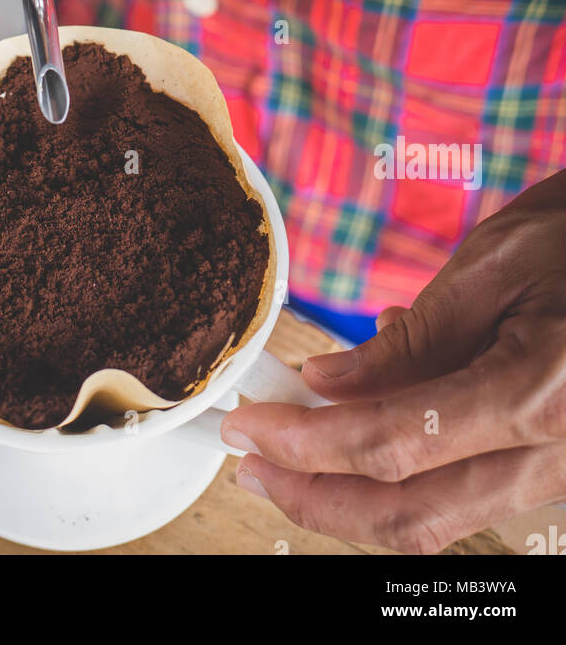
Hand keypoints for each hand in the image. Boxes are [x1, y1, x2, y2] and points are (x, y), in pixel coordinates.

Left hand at [222, 170, 565, 552]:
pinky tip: (366, 419)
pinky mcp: (556, 468)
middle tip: (248, 465)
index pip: (394, 443)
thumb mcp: (494, 265)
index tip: (247, 429)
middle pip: (411, 515)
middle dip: (315, 498)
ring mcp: (561, 474)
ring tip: (288, 448)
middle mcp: (555, 457)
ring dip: (353, 492)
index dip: (307, 445)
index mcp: (538, 394)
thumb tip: (326, 385)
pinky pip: (468, 489)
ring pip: (439, 515)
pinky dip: (405, 469)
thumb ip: (414, 339)